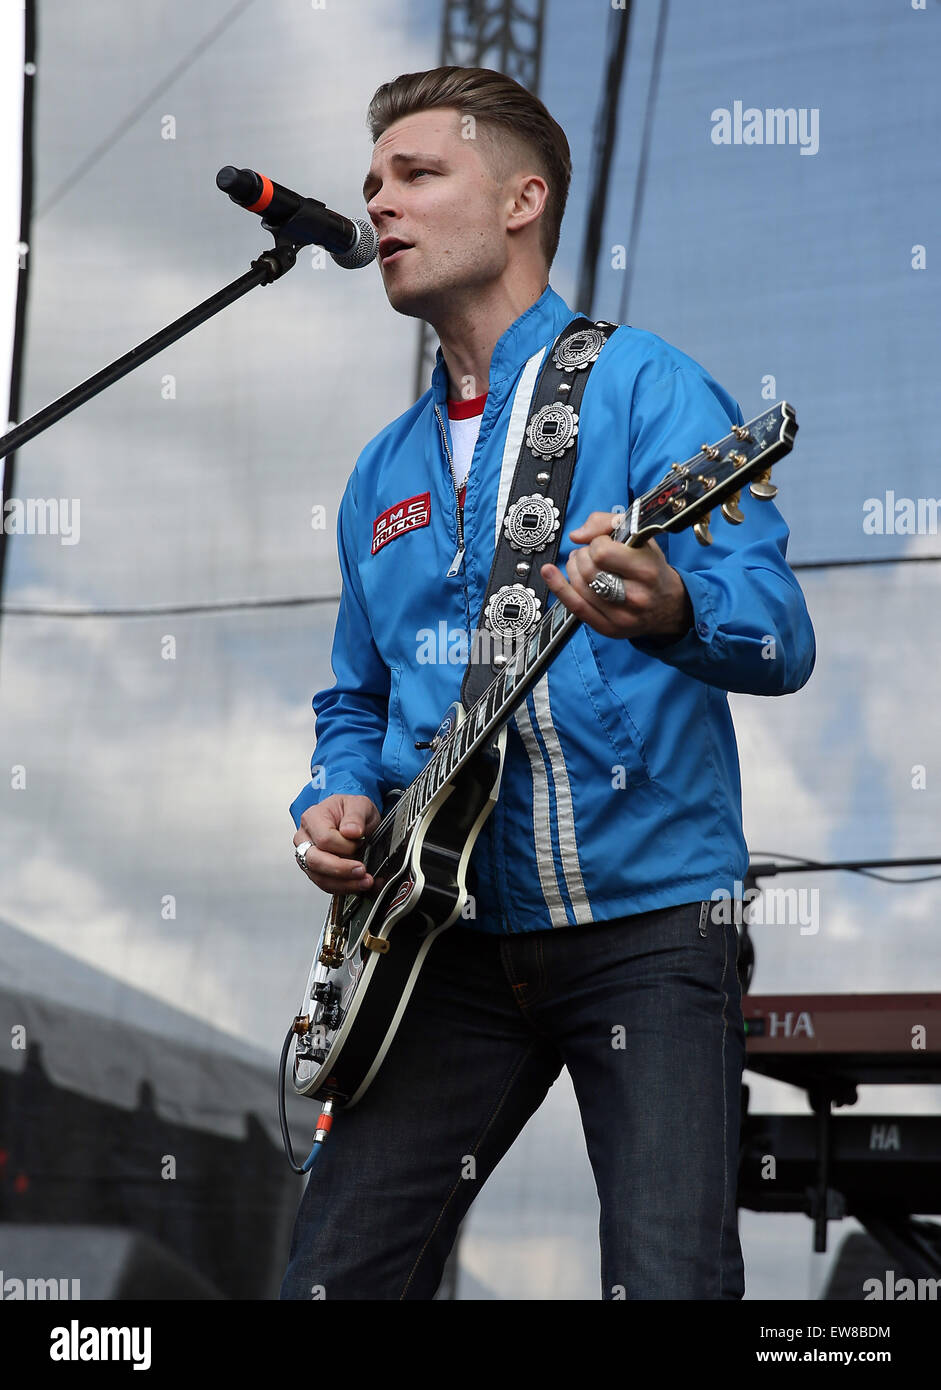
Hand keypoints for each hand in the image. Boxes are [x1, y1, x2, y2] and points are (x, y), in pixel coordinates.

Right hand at [294, 794, 380, 893]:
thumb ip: (355, 816)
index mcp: (313, 818)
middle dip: (341, 870)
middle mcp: (305, 838)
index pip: (324, 839)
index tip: (360, 844)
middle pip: (315, 861)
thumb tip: (351, 831)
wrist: (353, 819)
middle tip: (362, 870)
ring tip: (365, 881)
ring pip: (319, 877)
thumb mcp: (360, 805)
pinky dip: (344, 887)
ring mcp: (307, 856)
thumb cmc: (352, 810)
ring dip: (345, 883)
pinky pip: (326, 884)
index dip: (344, 846)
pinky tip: (359, 884)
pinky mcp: (315, 870)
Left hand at [541, 511, 692, 641]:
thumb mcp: (641, 537)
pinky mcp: (608, 628)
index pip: (602, 551)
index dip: (597, 542)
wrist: (668, 606)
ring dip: (574, 568)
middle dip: (584, 555)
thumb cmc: (652, 568)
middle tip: (591, 553)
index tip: (604, 543)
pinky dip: (558, 587)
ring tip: (582, 563)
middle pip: (588, 569)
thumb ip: (607, 523)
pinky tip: (549, 573)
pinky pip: (575, 607)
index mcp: (646, 570)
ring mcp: (621, 616)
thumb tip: (577, 535)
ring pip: (579, 585)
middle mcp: (635, 596)